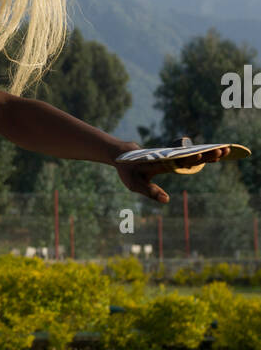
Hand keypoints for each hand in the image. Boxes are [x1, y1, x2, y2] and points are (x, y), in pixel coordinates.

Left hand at [114, 141, 232, 203]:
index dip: (193, 158)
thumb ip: (151, 192)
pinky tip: (213, 156)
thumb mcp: (135, 185)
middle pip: (191, 156)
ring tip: (225, 150)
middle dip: (208, 153)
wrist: (123, 155)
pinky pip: (188, 156)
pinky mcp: (171, 158)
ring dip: (208, 153)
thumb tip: (167, 200)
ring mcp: (171, 157)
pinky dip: (202, 155)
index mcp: (161, 163)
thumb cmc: (128, 171)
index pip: (180, 160)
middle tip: (225, 150)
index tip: (203, 154)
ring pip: (192, 155)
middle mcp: (168, 158)